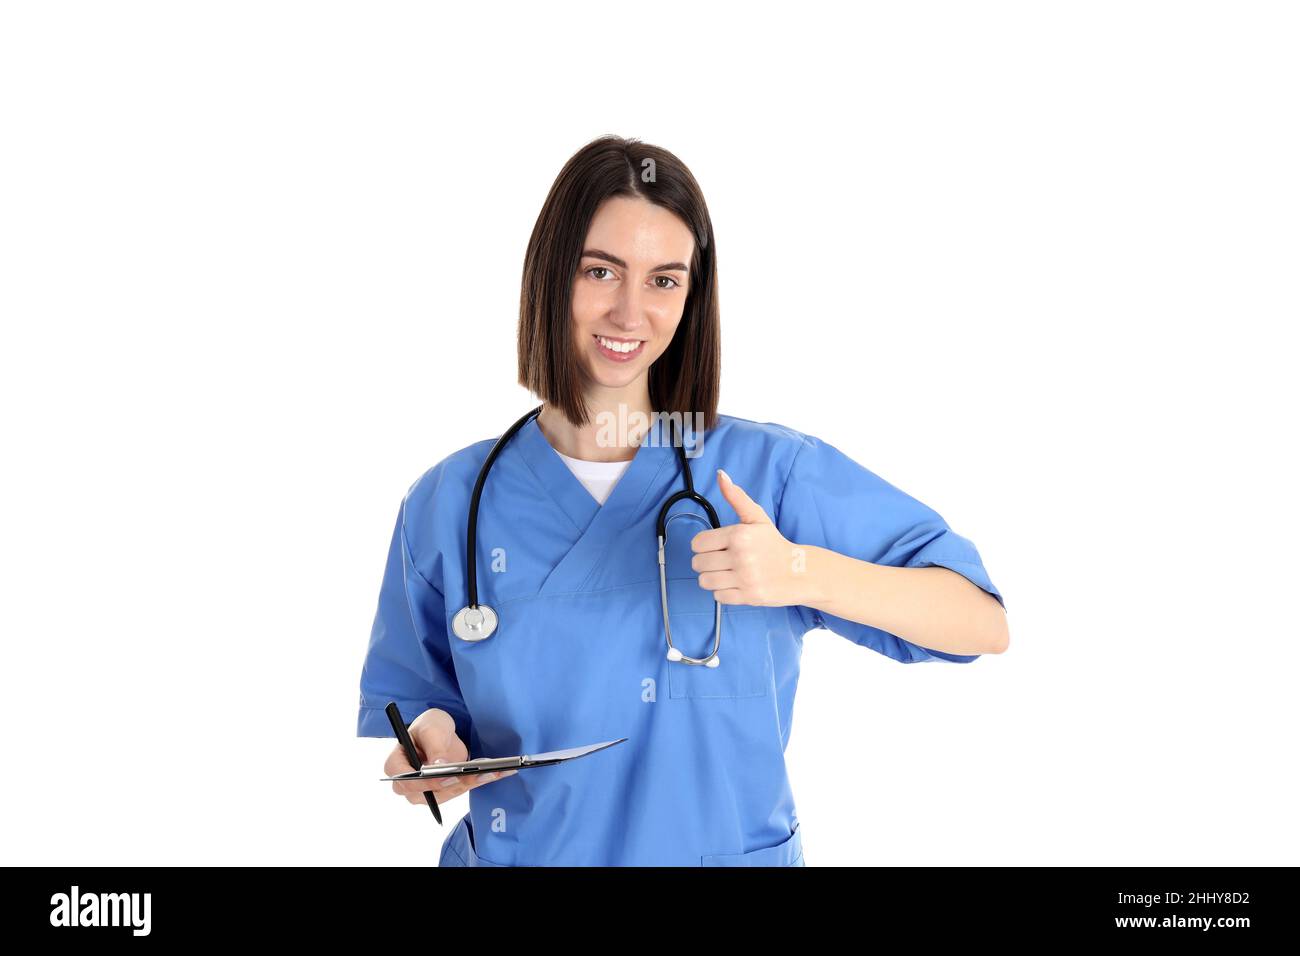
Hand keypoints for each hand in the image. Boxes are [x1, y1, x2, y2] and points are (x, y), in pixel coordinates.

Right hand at [384, 708, 515, 805]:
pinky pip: (463, 789)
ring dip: (473, 783)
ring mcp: (428, 791)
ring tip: (494, 771)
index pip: (406, 781)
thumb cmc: (429, 727)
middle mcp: (410, 785)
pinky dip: (480, 781)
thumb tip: (438, 767)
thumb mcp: (430, 727)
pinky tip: (498, 772)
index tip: (448, 775)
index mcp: (397, 766)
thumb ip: (433, 745)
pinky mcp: (447, 790)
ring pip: (450, 793)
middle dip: (457, 785)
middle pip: (430, 794)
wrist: (441, 732)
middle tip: (480, 774)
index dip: (426, 782)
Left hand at [689, 469, 809, 606]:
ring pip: (705, 581)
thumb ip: (736, 497)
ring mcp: (745, 578)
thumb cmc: (774, 544)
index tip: (716, 547)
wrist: (801, 571)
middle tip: (722, 560)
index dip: (704, 545)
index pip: (698, 544)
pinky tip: (736, 584)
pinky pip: (718, 597)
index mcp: (739, 535)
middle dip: (707, 562)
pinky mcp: (748, 597)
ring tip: (727, 573)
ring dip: (712, 578)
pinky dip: (723, 592)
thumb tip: (721, 475)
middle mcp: (741, 557)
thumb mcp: (757, 518)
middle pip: (698, 563)